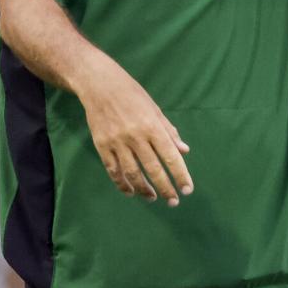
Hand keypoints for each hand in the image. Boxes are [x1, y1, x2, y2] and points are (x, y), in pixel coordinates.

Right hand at [74, 55, 192, 205]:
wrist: (100, 86)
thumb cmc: (133, 96)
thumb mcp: (155, 109)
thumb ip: (169, 132)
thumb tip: (184, 151)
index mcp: (152, 126)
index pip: (170, 156)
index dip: (180, 174)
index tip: (187, 189)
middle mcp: (136, 136)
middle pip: (152, 169)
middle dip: (165, 187)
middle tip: (173, 201)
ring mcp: (117, 142)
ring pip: (132, 174)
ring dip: (144, 189)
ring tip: (153, 198)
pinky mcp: (102, 146)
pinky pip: (113, 170)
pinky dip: (122, 184)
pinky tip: (131, 192)